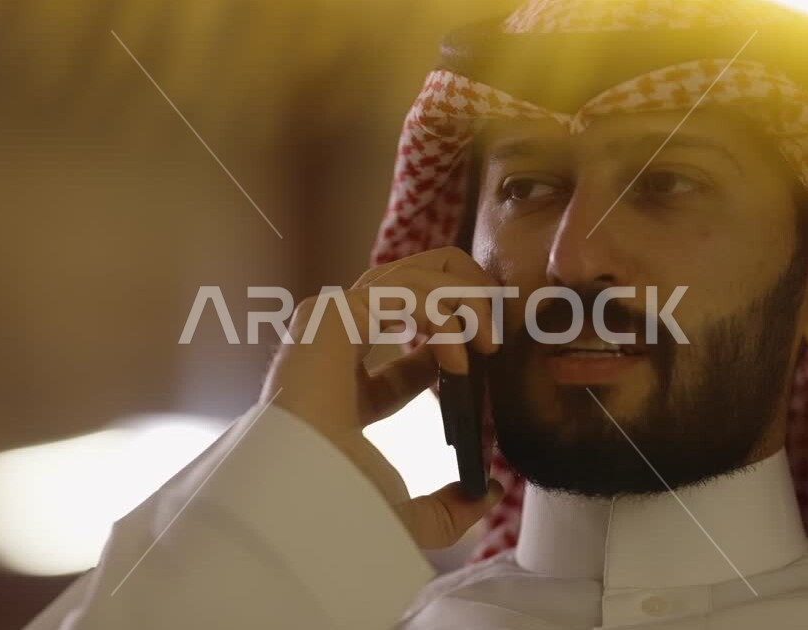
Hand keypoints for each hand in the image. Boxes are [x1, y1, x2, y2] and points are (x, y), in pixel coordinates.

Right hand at [261, 247, 504, 548]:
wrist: (310, 502)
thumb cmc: (344, 506)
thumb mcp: (412, 513)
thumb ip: (451, 507)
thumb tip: (489, 493)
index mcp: (343, 377)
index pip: (406, 334)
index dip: (454, 334)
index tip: (486, 355)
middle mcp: (333, 339)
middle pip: (408, 277)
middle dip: (463, 288)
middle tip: (497, 327)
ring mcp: (329, 321)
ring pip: (411, 274)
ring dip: (463, 299)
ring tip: (489, 342)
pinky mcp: (335, 313)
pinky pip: (405, 291)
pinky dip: (446, 314)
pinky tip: (460, 358)